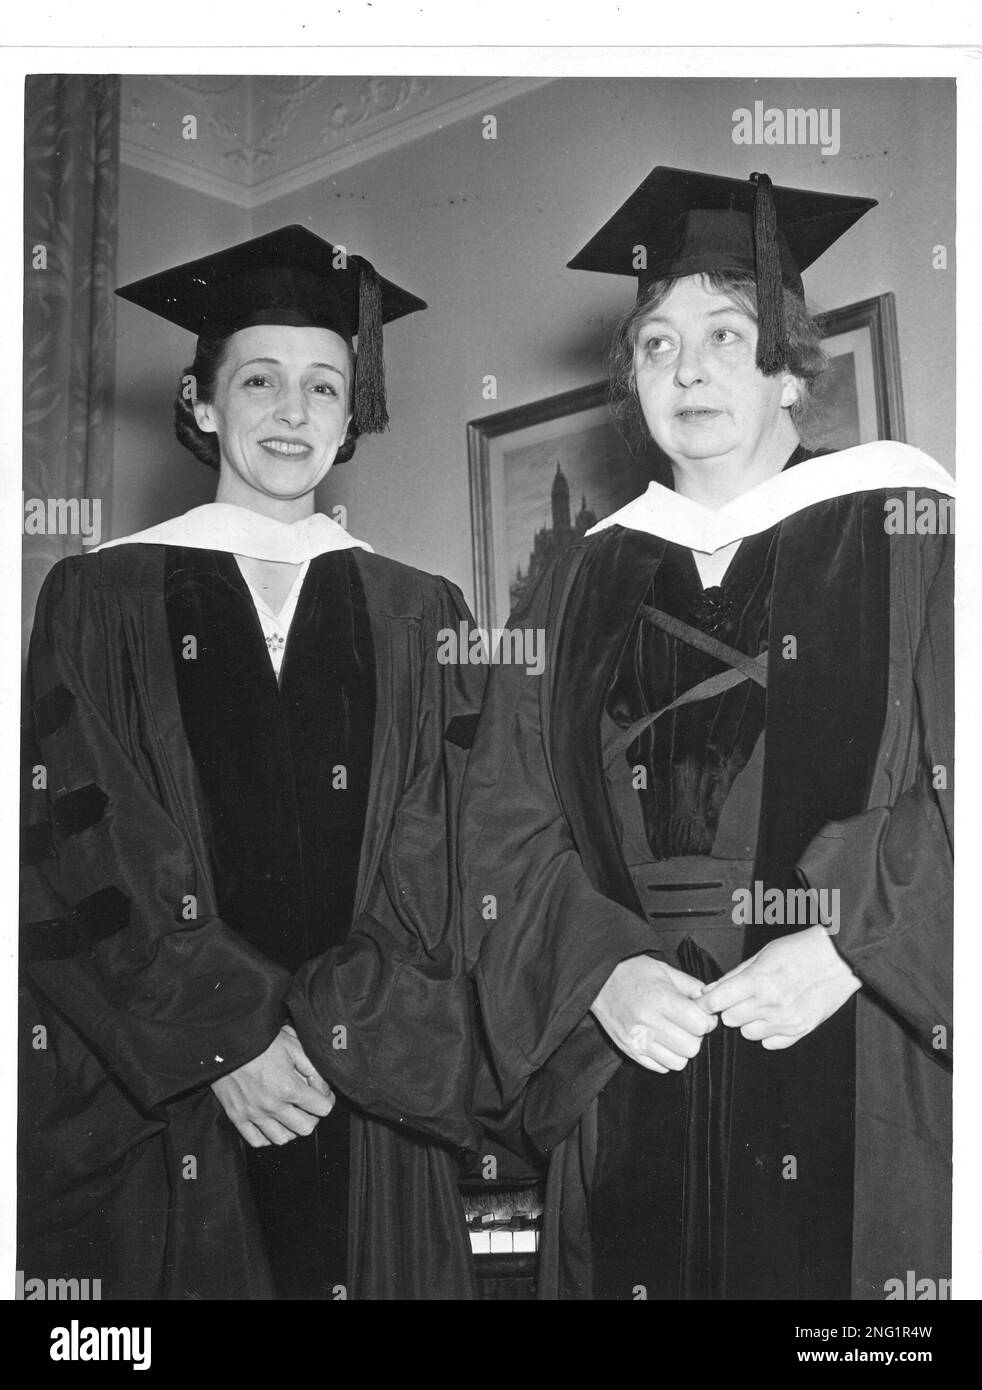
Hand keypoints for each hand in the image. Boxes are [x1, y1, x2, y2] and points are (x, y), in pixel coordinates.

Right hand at [211, 1025, 335, 1147]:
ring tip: (290, 1114)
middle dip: (312, 1116)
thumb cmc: (259, 1041)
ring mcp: (253, 1114)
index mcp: (289, 1088)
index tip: (324, 1095)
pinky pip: (256, 1140)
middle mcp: (272, 1106)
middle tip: (308, 1105)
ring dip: (290, 1129)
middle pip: (306, 1128)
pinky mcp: (237, 1117)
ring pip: (282, 1139)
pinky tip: (271, 1124)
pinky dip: (267, 1137)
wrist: (226, 1041)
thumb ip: (313, 1069)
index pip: (322, 1109)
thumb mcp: (294, 1046)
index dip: (327, 1101)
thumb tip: (324, 1089)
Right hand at [591, 954, 717, 1072]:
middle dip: (695, 1036)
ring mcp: (637, 1040)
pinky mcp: (630, 1052)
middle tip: (687, 1024)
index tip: (700, 1013)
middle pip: (692, 1047)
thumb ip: (691, 986)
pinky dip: (666, 1057)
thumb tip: (710, 1001)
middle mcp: (648, 1023)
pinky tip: (661, 1041)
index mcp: (660, 999)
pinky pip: (661, 1068)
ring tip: (674, 1033)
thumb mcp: (664, 970)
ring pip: (679, 1062)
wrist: (597, 981)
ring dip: (681, 1049)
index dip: (706, 1019)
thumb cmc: (633, 971)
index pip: (700, 1024)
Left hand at [701, 925, 861, 1049]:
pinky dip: (768, 1033)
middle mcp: (770, 1004)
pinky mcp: (801, 1031)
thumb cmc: (801, 950)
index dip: (706, 1002)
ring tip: (761, 1005)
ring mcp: (786, 1021)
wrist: (839, 960)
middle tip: (739, 997)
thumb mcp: (762, 954)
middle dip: (729, 1009)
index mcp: (757, 981)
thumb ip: (735, 975)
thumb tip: (711, 989)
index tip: (704, 1002)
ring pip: (747, 1033)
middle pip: (729, 1020)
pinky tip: (774, 1016)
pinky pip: (771, 1043)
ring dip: (748, 1021)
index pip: (716, 1001)